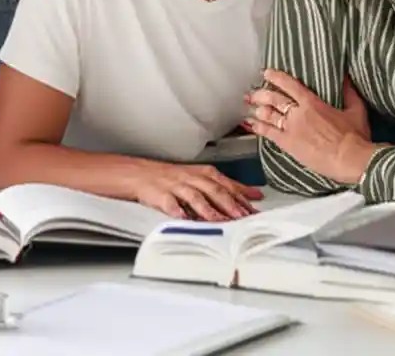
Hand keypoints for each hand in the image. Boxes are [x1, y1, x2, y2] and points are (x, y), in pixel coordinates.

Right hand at [133, 163, 262, 221]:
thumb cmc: (173, 177)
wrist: (140, 174)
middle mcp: (192, 179)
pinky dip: (178, 211)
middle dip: (230, 204)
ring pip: (195, 197)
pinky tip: (184, 219)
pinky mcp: (159, 195)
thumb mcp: (201, 177)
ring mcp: (176, 187)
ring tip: (220, 221)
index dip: (241, 197)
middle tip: (243, 217)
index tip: (254, 209)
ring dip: (209, 210)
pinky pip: (170, 204)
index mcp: (203, 174)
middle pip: (214, 190)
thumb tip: (254, 195)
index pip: (226, 185)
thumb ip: (227, 187)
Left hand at [248, 75, 368, 140]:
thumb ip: (349, 93)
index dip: (276, 78)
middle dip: (260, 94)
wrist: (349, 158)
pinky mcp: (287, 144)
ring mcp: (290, 129)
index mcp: (312, 103)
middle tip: (253, 92)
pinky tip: (251, 124)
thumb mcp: (356, 110)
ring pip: (267, 115)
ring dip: (257, 109)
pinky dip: (258, 127)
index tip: (266, 73)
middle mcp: (297, 114)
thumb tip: (346, 77)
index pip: (290, 86)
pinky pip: (268, 133)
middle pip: (273, 99)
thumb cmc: (355, 136)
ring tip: (249, 106)